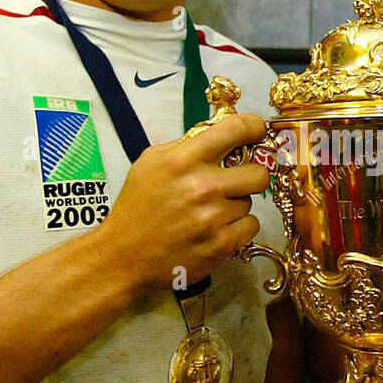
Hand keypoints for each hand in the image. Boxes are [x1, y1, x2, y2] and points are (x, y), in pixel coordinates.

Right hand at [100, 112, 269, 294]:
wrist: (124, 256)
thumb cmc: (138, 207)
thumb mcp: (151, 163)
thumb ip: (186, 145)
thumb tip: (221, 134)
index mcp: (183, 160)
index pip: (236, 129)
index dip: (254, 127)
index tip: (256, 131)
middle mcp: (202, 186)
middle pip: (259, 173)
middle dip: (250, 174)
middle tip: (237, 180)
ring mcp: (214, 218)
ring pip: (250, 202)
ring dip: (235, 204)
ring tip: (210, 211)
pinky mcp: (221, 245)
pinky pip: (251, 225)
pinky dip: (238, 227)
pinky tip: (216, 228)